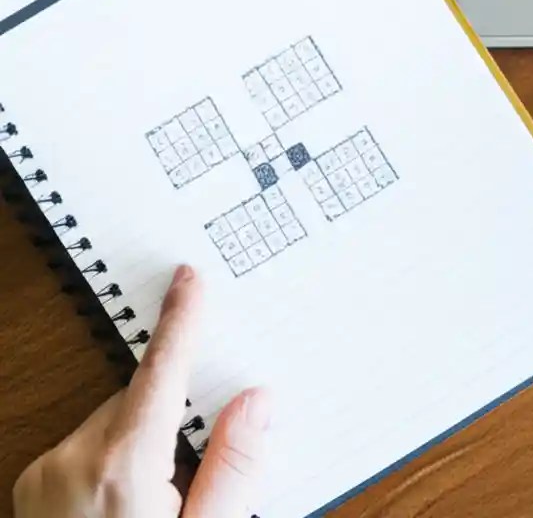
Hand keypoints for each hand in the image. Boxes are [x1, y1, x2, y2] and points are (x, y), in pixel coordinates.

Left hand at [13, 266, 270, 517]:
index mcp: (121, 469)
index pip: (159, 374)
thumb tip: (259, 402)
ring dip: (141, 448)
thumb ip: (236, 469)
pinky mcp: (30, 493)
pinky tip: (127, 511)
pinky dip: (112, 467)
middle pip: (138, 404)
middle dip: (173, 424)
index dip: (181, 322)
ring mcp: (41, 479)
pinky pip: (84, 453)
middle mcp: (70, 463)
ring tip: (161, 508)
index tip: (189, 281)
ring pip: (110, 429)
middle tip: (199, 481)